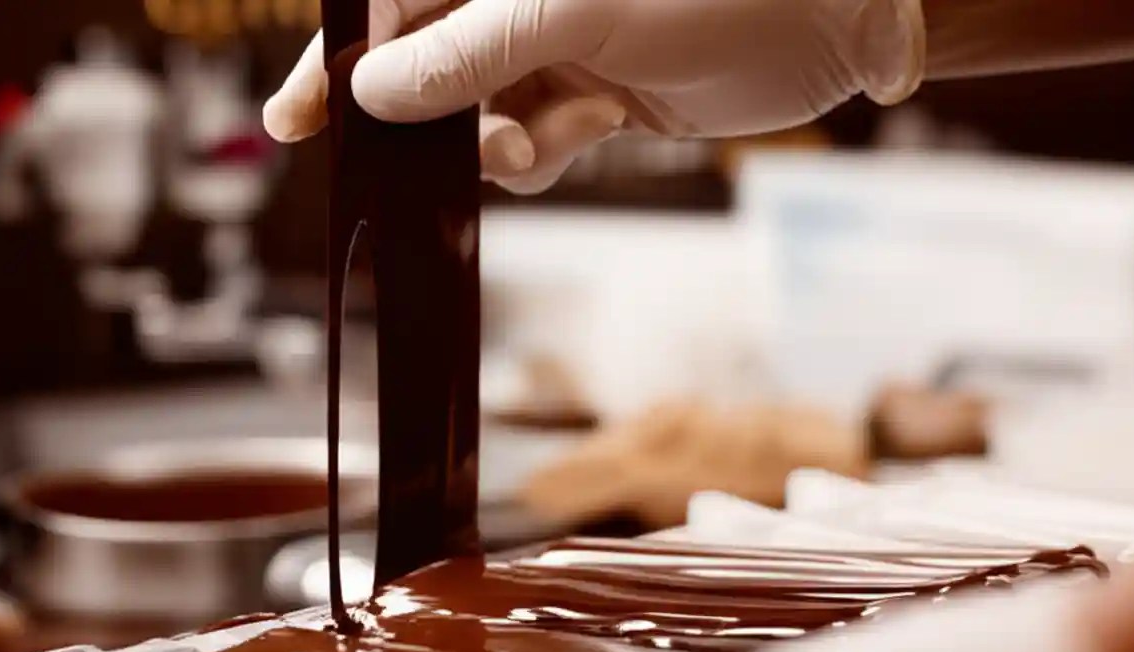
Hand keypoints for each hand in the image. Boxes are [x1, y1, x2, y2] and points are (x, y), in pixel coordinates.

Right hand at [263, 0, 924, 193]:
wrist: (836, 23)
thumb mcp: (577, 8)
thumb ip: (471, 48)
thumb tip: (374, 92)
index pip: (393, 1)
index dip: (342, 58)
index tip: (298, 118)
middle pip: (429, 61)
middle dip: (427, 117)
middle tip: (425, 153)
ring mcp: (560, 42)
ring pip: (480, 112)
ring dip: (496, 142)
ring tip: (546, 139)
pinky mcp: (597, 91)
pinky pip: (535, 137)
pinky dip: (545, 152)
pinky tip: (590, 131)